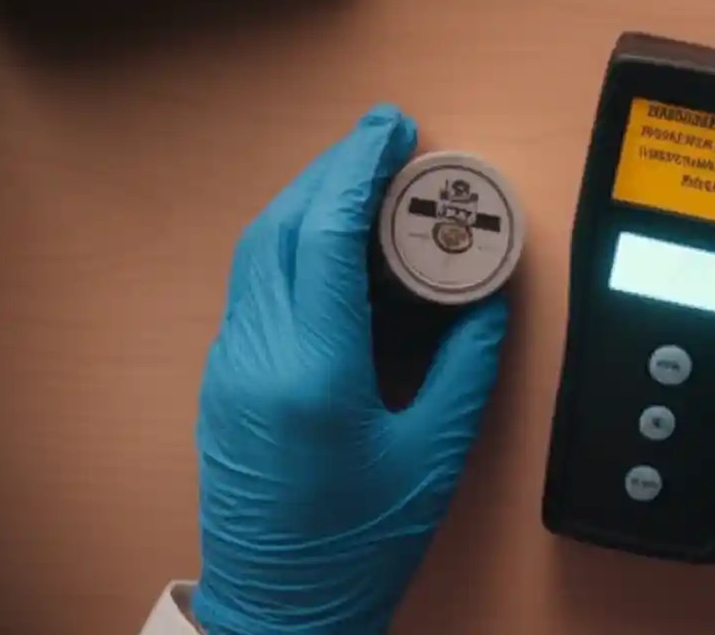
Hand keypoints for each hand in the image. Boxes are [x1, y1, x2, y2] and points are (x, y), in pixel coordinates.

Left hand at [192, 106, 507, 633]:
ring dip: (308, 200)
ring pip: (259, 249)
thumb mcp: (436, 453)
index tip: (392, 128)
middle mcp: (257, 355)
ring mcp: (231, 365)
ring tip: (363, 180)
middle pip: (283, 225)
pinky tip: (333, 243)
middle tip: (385, 139)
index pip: (328, 233)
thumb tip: (489, 298)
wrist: (283, 606)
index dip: (360, 167)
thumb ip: (469, 364)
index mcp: (314, 370)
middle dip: (334, 167)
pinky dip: (293, 242)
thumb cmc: (359, 544)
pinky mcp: (225, 379)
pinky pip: (254, 284)